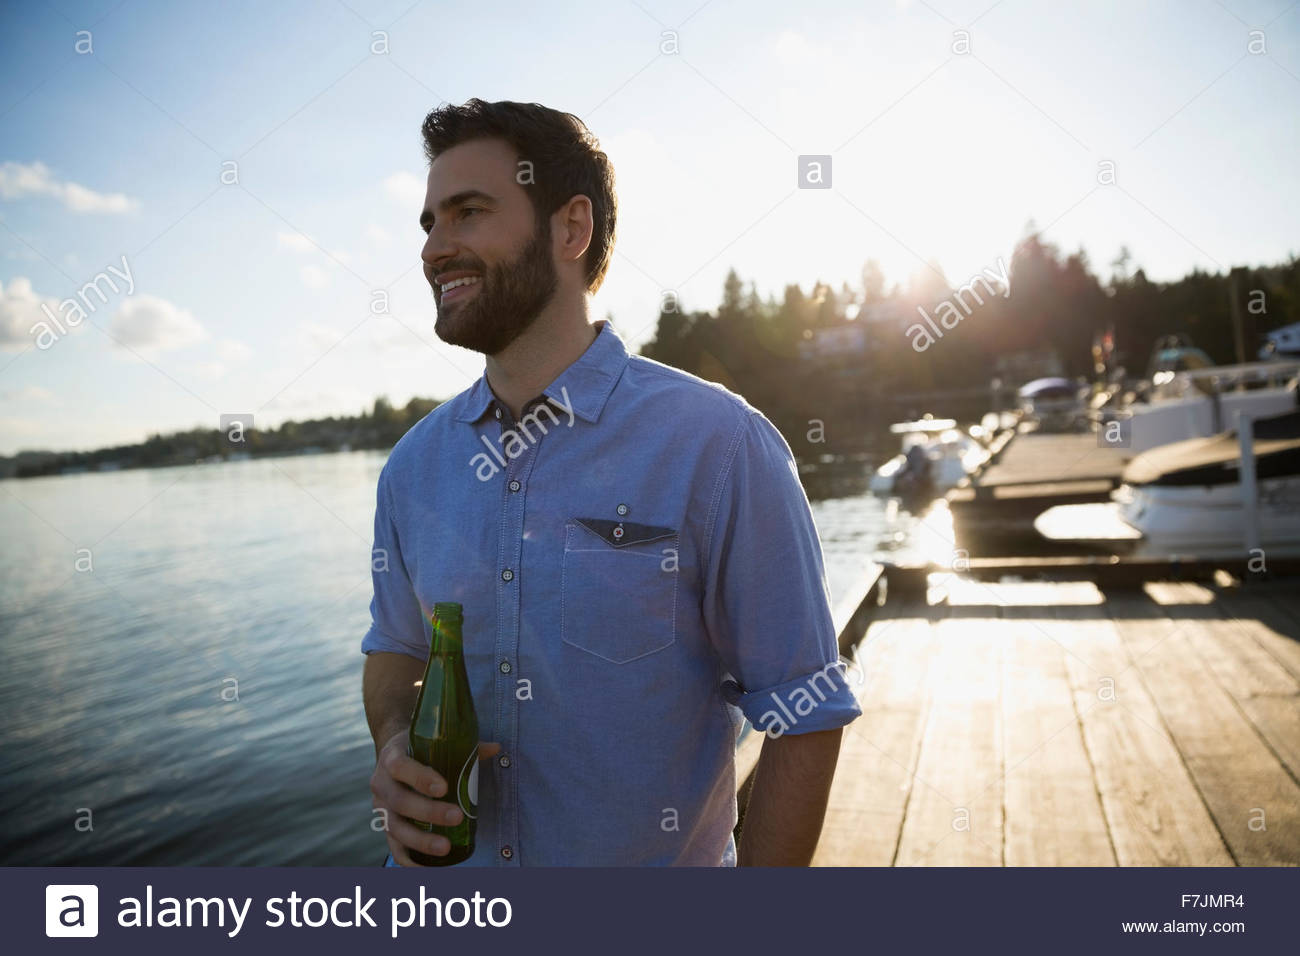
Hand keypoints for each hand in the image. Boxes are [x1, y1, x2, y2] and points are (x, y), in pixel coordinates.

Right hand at [370, 730, 500, 865]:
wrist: (393, 755)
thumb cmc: (420, 749)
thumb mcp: (435, 742)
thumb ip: (464, 746)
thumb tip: (495, 748)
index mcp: (392, 757)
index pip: (400, 767)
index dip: (420, 778)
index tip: (444, 788)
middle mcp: (381, 784)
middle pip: (400, 801)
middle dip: (428, 812)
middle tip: (457, 817)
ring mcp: (381, 807)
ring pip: (396, 828)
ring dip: (420, 840)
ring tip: (445, 848)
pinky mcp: (385, 826)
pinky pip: (394, 847)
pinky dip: (409, 860)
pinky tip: (428, 867)